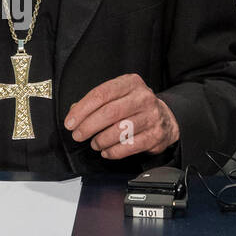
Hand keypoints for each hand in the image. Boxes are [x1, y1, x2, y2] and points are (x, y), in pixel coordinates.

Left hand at [63, 73, 178, 158]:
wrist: (165, 118)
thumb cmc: (135, 106)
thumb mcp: (118, 95)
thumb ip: (96, 102)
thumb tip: (74, 112)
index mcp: (130, 83)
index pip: (101, 94)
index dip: (82, 110)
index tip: (70, 122)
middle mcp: (143, 97)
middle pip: (109, 112)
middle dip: (88, 126)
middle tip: (78, 135)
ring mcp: (151, 116)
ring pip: (119, 131)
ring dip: (101, 140)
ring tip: (94, 143)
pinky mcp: (155, 135)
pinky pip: (129, 146)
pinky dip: (114, 151)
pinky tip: (106, 151)